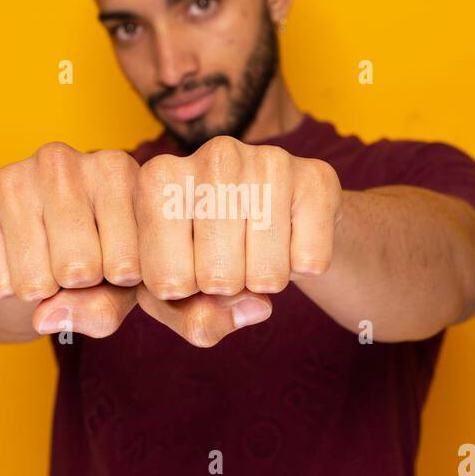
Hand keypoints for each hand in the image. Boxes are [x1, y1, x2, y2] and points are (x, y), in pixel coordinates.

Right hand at [0, 141, 142, 302]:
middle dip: (78, 285)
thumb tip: (44, 317)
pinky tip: (18, 260)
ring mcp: (13, 177)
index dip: (121, 283)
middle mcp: (62, 161)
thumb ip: (104, 308)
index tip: (119, 261)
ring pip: (35, 281)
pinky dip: (8, 289)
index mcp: (116, 169)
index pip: (127, 266)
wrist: (40, 237)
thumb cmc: (100, 253)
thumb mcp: (123, 284)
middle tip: (77, 263)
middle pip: (78, 270)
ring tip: (48, 263)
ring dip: (42, 291)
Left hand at [133, 135, 342, 298]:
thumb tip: (255, 308)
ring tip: (258, 248)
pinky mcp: (316, 176)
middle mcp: (212, 155)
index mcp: (157, 179)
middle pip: (216, 280)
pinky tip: (289, 237)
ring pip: (265, 275)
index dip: (181, 292)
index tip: (184, 266)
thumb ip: (194, 320)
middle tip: (228, 258)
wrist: (276, 217)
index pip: (165, 282)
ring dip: (265, 281)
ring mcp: (267, 159)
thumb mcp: (180, 295)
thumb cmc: (208, 254)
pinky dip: (303, 268)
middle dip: (226, 289)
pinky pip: (309, 263)